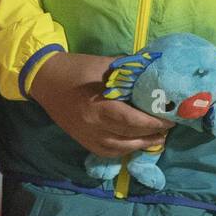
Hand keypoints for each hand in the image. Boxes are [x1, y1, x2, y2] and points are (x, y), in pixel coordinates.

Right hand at [27, 52, 174, 157]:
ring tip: (157, 139)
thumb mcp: (104, 64)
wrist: (45, 78)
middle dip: (152, 134)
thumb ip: (127, 71)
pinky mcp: (81, 139)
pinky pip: (106, 152)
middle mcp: (93, 126)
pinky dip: (123, 150)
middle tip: (168, 128)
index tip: (170, 119)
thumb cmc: (76, 68)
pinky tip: (135, 144)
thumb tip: (152, 71)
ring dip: (141, 145)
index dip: (153, 122)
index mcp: (99, 106)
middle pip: (129, 135)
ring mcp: (86, 135)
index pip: (132, 120)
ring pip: (119, 148)